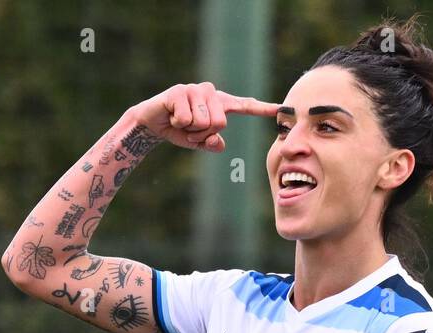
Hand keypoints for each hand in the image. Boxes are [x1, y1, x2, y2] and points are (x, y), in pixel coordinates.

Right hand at [127, 83, 278, 152]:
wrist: (151, 123)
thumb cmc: (179, 130)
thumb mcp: (198, 142)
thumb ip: (211, 143)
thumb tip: (218, 144)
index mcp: (219, 104)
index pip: (244, 105)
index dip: (263, 108)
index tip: (281, 109)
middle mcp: (210, 93)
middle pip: (221, 122)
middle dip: (202, 134)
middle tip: (189, 130)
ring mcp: (195, 90)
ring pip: (204, 121)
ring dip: (189, 130)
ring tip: (180, 122)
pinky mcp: (179, 91)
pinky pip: (187, 118)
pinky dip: (178, 124)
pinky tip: (171, 116)